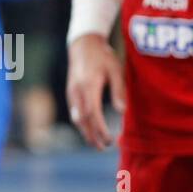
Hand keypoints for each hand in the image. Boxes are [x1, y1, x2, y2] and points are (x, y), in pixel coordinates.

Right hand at [66, 34, 125, 150]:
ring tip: (96, 143)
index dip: (100, 129)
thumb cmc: (103, 56)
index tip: (110, 140)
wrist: (83, 43)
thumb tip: (122, 112)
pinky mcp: (71, 91)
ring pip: (76, 117)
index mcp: (88, 85)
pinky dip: (82, 123)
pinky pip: (75, 111)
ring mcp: (72, 91)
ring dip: (85, 131)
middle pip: (82, 119)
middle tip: (103, 148)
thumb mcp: (115, 70)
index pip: (93, 113)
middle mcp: (77, 90)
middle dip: (92, 135)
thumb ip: (118, 91)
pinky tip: (89, 129)